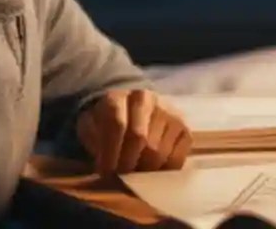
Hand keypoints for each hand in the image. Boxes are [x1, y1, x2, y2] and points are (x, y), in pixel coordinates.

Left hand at [76, 89, 191, 174]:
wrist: (130, 111)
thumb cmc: (106, 123)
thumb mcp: (90, 127)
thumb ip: (94, 141)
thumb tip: (105, 167)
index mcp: (118, 97)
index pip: (117, 124)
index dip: (110, 152)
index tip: (105, 173)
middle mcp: (146, 99)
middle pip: (140, 138)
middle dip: (128, 164)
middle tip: (121, 177)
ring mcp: (168, 112)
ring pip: (159, 151)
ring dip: (145, 170)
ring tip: (136, 175)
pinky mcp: (184, 128)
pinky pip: (177, 157)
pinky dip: (164, 171)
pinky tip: (153, 172)